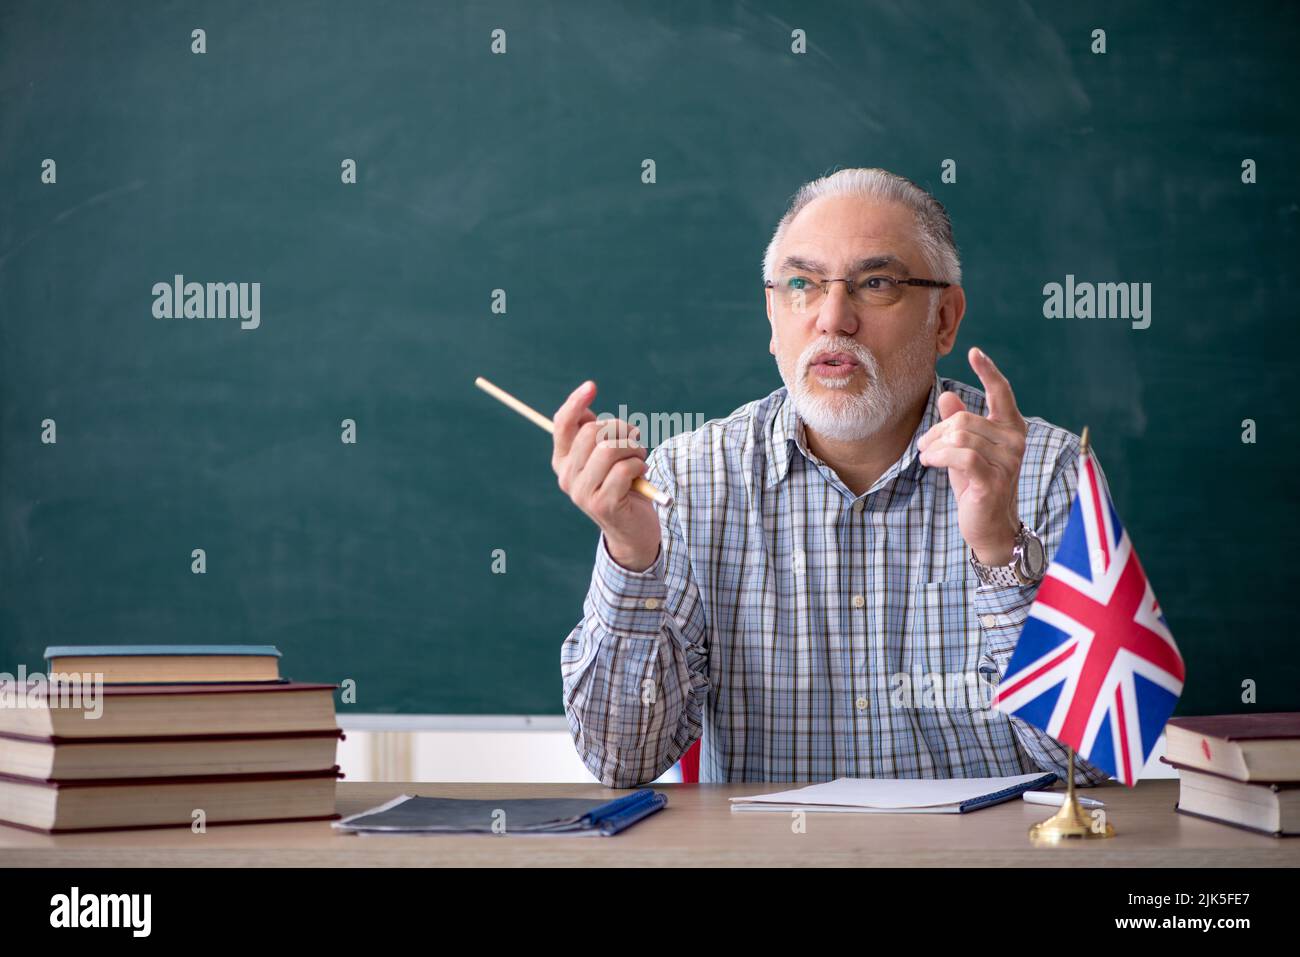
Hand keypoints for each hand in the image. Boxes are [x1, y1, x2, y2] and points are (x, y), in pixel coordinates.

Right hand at [552, 380, 662, 571]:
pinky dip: (639, 465)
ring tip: (639, 458)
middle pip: (593, 431)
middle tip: (635, 442)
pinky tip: (641, 474)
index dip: (575, 402)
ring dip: (633, 448)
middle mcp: (566, 476)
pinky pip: (624, 469)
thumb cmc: (623, 484)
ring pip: (609, 448)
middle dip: (622, 429)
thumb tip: (584, 406)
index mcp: (563, 461)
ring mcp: (581, 493)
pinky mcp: (602, 504)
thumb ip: (594, 434)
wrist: (633, 529)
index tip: (591, 386)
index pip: (562, 424)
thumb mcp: (606, 456)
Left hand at [916, 347, 1025, 564]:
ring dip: (934, 446)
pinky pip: (960, 456)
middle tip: (924, 446)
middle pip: (964, 419)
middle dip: (937, 431)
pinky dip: (938, 457)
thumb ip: (958, 423)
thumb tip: (945, 394)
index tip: (974, 351)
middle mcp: (1015, 441)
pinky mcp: (993, 480)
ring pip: (959, 437)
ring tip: (926, 457)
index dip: (988, 371)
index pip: (1002, 392)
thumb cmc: (977, 485)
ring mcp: (1007, 461)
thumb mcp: (965, 450)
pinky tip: (929, 463)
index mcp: (1012, 428)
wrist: (989, 526)